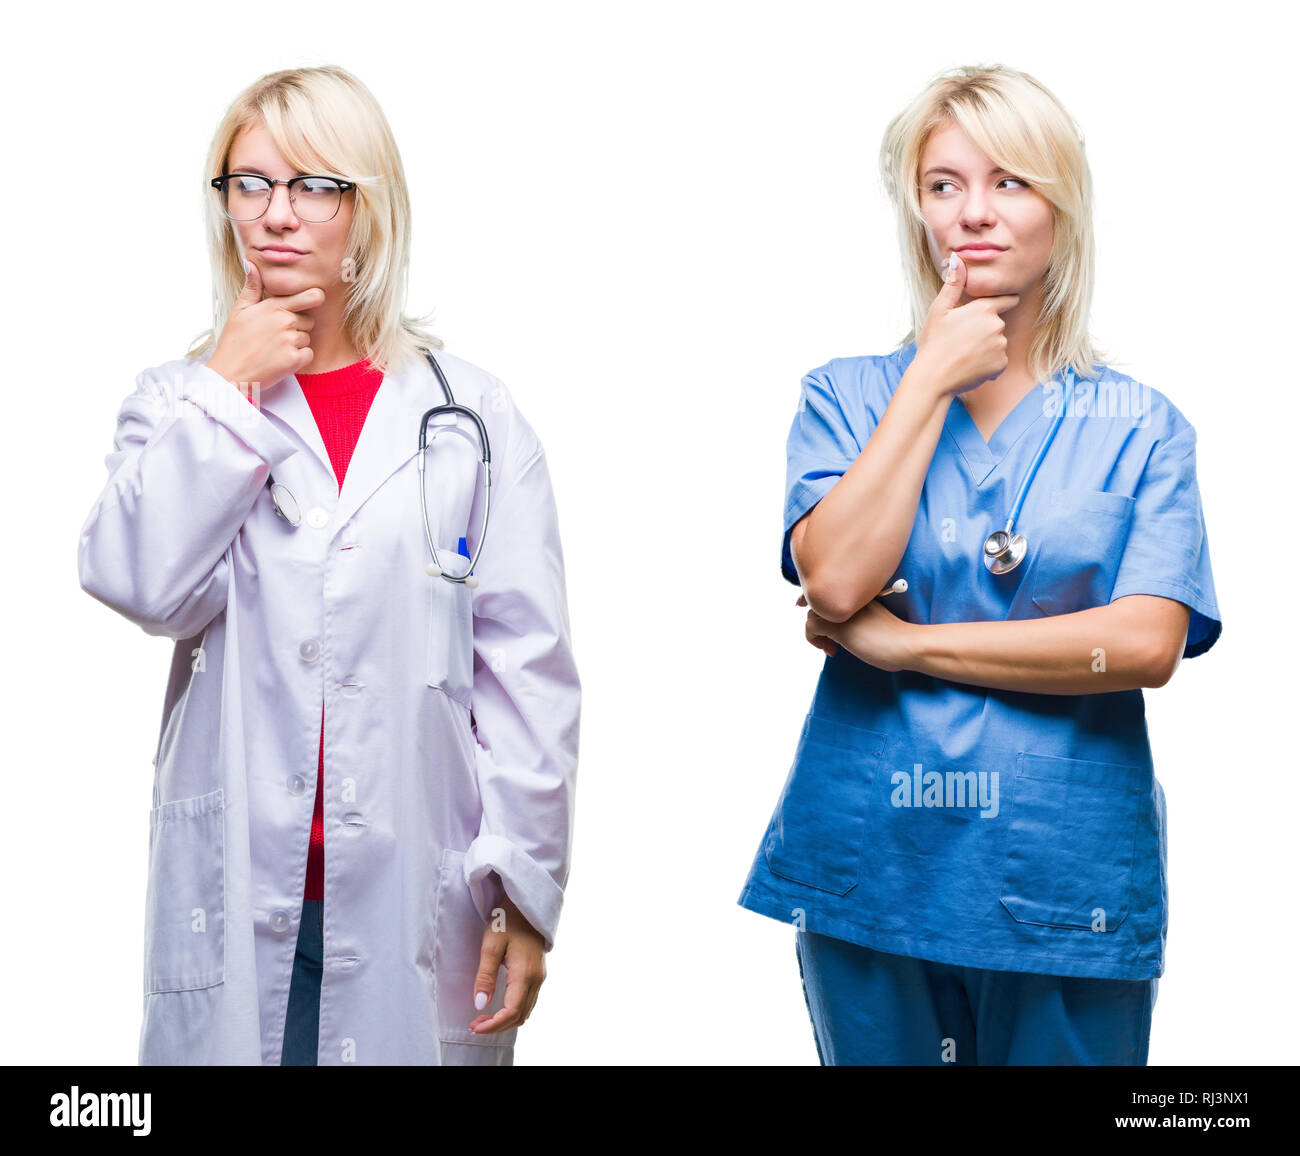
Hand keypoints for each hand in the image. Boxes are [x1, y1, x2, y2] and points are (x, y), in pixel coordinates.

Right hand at [205, 261, 322, 395]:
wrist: (229, 372)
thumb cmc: (234, 341)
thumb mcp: (239, 310)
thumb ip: (252, 288)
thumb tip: (252, 264)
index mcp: (275, 306)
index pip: (312, 296)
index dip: (315, 298)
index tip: (313, 300)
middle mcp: (285, 321)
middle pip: (309, 320)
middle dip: (297, 327)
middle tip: (276, 335)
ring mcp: (290, 341)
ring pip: (307, 338)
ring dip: (296, 344)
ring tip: (274, 348)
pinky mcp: (294, 360)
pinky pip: (308, 355)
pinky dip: (299, 359)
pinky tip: (280, 359)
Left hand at [469, 890, 545, 1034]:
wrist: (527, 904)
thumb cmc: (507, 920)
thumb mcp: (491, 945)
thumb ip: (485, 976)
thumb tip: (480, 1004)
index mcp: (525, 974)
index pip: (511, 1012)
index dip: (493, 1025)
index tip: (474, 1027)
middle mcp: (536, 979)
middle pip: (519, 1016)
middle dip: (497, 1026)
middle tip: (474, 1024)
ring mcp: (539, 977)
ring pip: (525, 1011)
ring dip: (505, 1020)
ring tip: (483, 1018)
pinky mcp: (538, 974)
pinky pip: (528, 1002)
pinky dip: (513, 1011)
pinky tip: (498, 1006)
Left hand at [797, 593, 914, 672]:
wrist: (908, 644)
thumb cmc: (897, 638)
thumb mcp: (874, 620)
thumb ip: (859, 618)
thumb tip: (843, 630)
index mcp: (859, 593)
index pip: (829, 589)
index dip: (816, 600)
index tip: (809, 610)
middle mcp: (848, 597)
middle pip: (818, 602)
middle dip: (818, 622)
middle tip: (831, 642)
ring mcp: (843, 610)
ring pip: (811, 614)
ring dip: (817, 634)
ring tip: (833, 648)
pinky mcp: (838, 626)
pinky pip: (810, 626)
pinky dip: (814, 640)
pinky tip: (833, 651)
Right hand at [914, 249, 1020, 396]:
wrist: (933, 379)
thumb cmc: (934, 343)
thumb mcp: (939, 310)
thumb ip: (953, 284)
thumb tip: (958, 259)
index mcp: (984, 309)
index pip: (1008, 299)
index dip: (1000, 303)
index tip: (989, 311)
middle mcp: (997, 326)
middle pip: (998, 323)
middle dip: (986, 329)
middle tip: (963, 340)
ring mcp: (1001, 346)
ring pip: (998, 343)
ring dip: (986, 347)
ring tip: (965, 354)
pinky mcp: (1002, 365)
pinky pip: (999, 360)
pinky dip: (988, 363)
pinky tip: (971, 365)